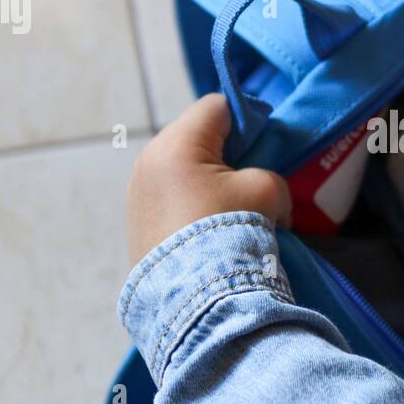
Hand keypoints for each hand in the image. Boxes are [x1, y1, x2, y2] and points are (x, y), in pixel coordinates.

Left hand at [125, 94, 291, 265]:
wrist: (194, 297)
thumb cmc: (230, 231)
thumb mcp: (267, 191)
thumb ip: (268, 175)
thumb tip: (263, 191)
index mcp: (176, 143)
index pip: (216, 107)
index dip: (246, 119)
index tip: (264, 145)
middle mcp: (147, 162)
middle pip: (195, 137)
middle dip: (226, 154)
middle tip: (250, 182)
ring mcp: (137, 194)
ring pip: (181, 170)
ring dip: (207, 183)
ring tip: (230, 214)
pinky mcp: (135, 225)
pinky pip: (169, 200)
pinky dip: (191, 206)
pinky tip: (209, 234)